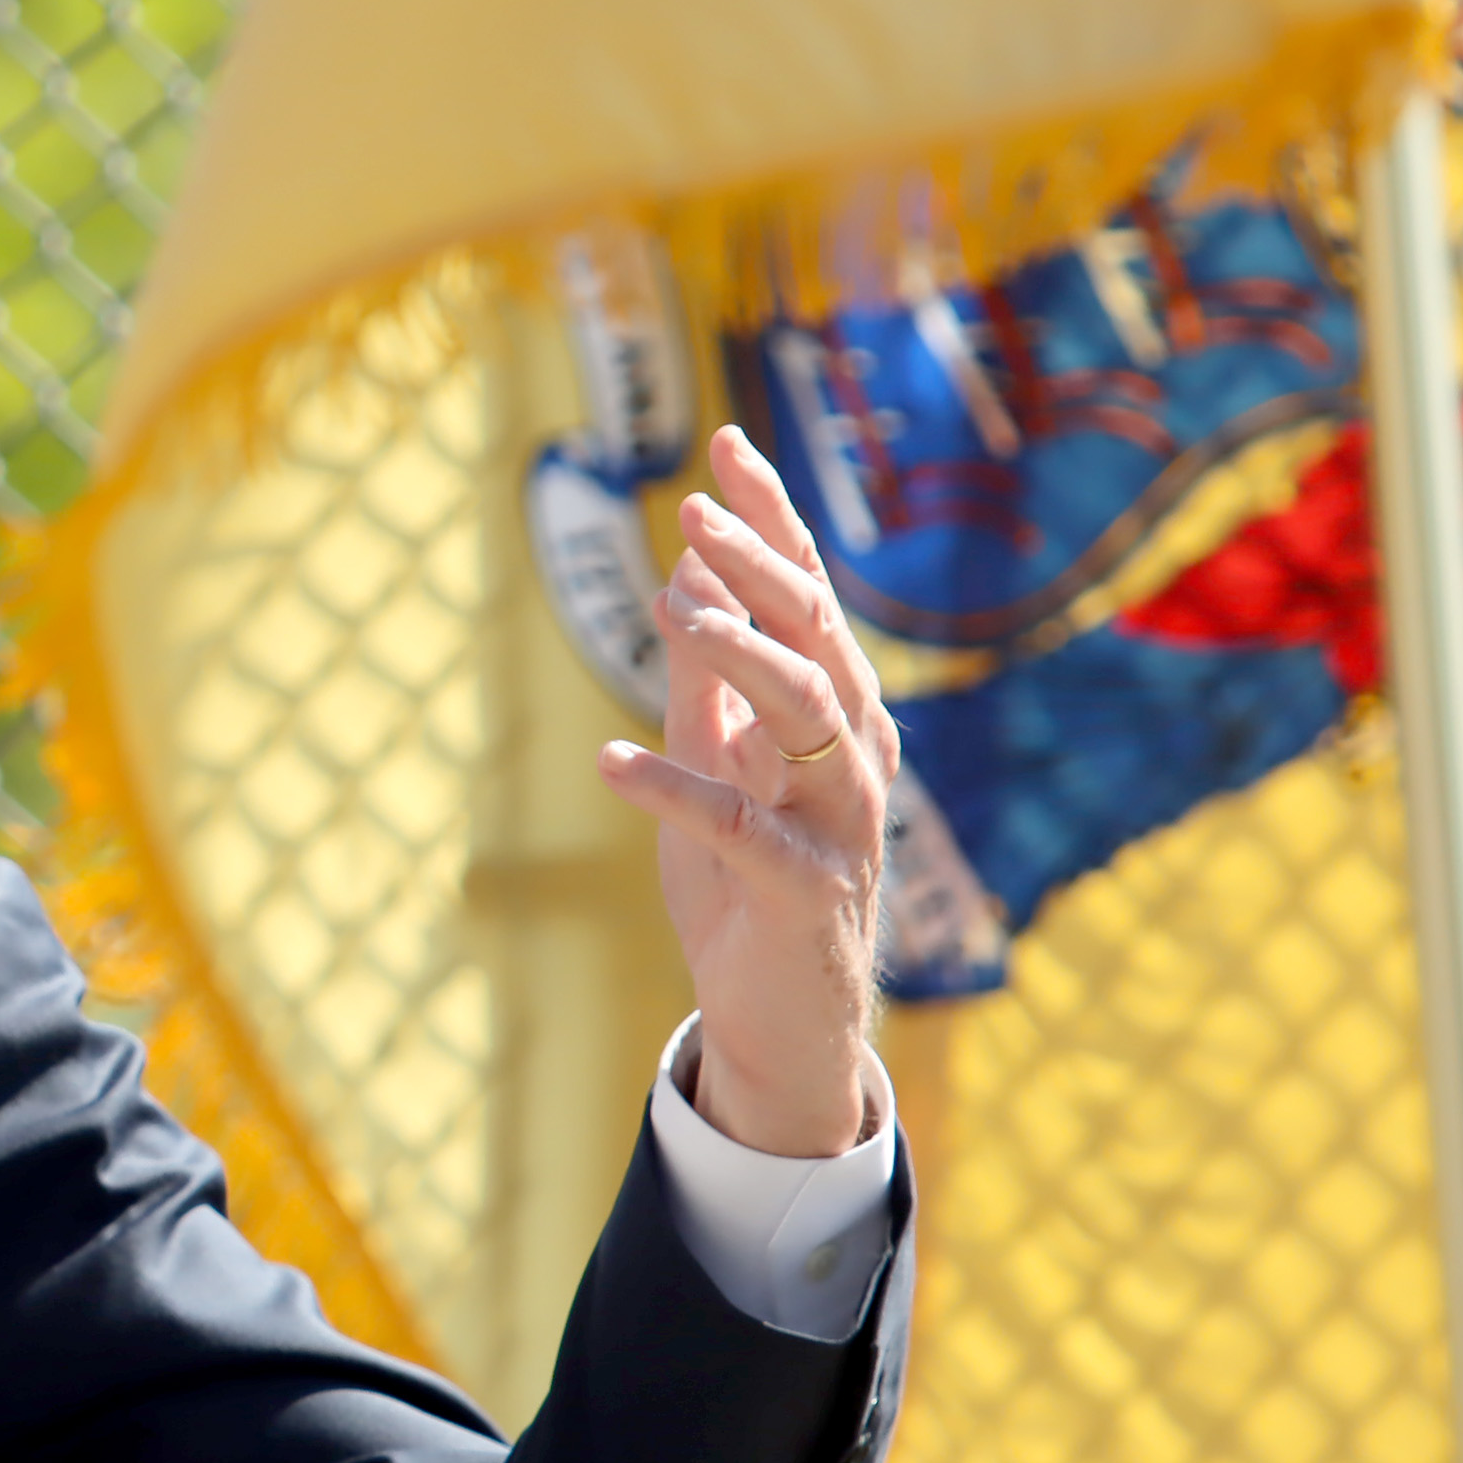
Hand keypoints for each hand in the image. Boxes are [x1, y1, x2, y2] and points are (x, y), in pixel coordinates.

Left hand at [598, 424, 895, 1158]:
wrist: (781, 1019)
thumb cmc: (743, 883)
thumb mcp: (712, 766)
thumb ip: (704, 684)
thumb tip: (684, 579)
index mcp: (833, 714)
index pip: (807, 596)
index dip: (772, 519)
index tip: (724, 443)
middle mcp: (853, 755)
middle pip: (817, 638)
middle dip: (759, 567)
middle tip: (692, 513)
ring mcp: (839, 824)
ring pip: (807, 716)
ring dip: (738, 655)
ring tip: (666, 606)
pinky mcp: (803, 892)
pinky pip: (743, 829)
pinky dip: (675, 790)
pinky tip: (610, 761)